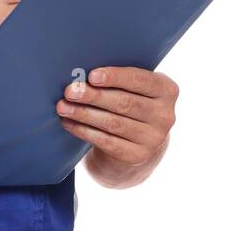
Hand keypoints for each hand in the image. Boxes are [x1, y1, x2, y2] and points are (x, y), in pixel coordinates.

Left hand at [56, 66, 178, 174]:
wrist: (137, 142)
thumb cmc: (129, 103)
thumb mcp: (133, 88)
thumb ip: (118, 79)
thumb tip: (82, 75)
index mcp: (167, 90)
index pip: (140, 80)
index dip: (115, 77)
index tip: (91, 76)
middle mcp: (165, 115)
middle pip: (124, 103)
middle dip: (93, 96)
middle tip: (70, 91)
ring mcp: (153, 138)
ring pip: (113, 123)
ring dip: (84, 114)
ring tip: (63, 107)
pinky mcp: (137, 155)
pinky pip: (106, 141)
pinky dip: (84, 131)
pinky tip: (68, 123)